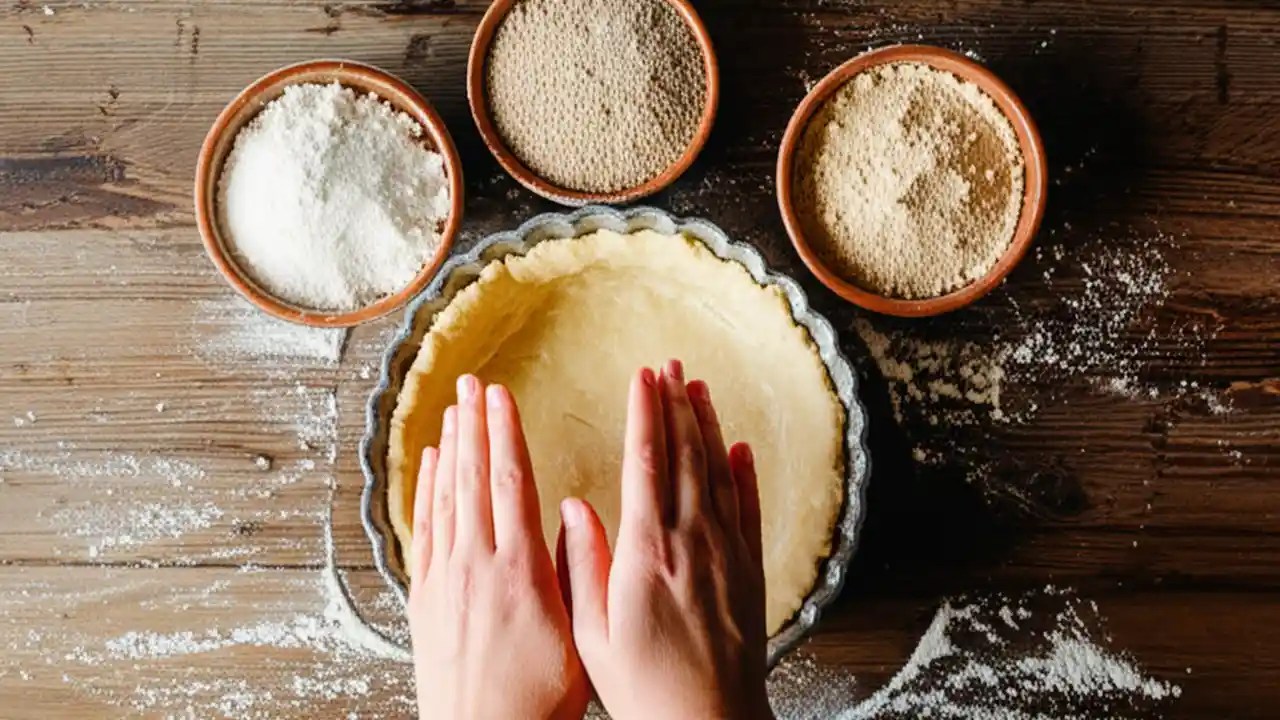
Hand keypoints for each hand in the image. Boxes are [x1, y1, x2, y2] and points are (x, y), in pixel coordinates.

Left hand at [408, 375, 588, 719]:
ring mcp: (445, 580)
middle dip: (474, 426)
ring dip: (449, 450)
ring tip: (451, 412)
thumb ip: (573, 571)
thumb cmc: (539, 699)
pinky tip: (428, 469)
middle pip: (474, 479)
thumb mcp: (577, 634)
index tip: (502, 394)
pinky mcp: (425, 598)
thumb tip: (572, 515)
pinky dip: (425, 493)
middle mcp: (477, 566)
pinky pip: (423, 530)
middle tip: (471, 383)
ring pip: (445, 498)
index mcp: (520, 571)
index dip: (505, 433)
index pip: (510, 483)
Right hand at [559, 360, 772, 719]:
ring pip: (716, 472)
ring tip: (698, 387)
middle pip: (684, 455)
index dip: (645, 413)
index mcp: (646, 551)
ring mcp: (726, 553)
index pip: (645, 462)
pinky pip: (747, 509)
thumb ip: (583, 563)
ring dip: (707, 425)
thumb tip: (573, 506)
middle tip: (670, 363)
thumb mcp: (592, 631)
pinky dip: (743, 473)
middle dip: (675, 404)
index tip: (642, 376)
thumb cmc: (643, 686)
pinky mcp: (749, 571)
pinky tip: (738, 447)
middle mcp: (691, 541)